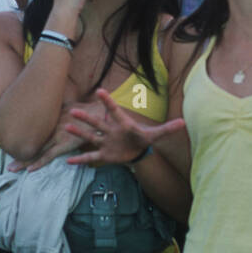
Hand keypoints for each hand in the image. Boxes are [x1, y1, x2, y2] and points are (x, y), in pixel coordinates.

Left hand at [8, 100, 106, 171]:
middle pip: (31, 144)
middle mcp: (50, 129)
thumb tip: (56, 112)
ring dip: (24, 162)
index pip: (33, 134)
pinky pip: (49, 156)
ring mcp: (56, 137)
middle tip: (8, 165)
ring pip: (37, 152)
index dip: (22, 142)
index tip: (11, 147)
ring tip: (12, 169)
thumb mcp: (69, 108)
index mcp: (50, 122)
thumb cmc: (86, 111)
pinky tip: (30, 169)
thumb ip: (60, 112)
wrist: (98, 113)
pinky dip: (39, 162)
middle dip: (19, 155)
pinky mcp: (64, 144)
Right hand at [63, 88, 186, 164]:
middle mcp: (111, 131)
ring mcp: (106, 142)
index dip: (108, 102)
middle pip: (98, 123)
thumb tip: (184, 123)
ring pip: (91, 137)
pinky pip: (90, 156)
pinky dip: (80, 160)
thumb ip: (168, 129)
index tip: (100, 91)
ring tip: (67, 127)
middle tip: (74, 111)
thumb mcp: (156, 135)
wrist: (137, 150)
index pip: (115, 112)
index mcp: (123, 124)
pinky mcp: (104, 155)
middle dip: (87, 118)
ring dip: (79, 133)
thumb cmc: (143, 138)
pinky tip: (68, 161)